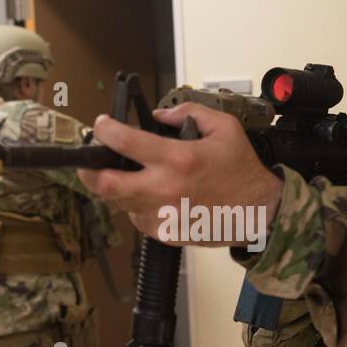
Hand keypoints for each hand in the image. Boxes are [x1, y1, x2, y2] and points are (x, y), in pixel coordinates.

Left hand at [78, 103, 283, 248]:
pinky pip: (137, 218)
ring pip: (118, 203)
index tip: (101, 126)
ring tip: (129, 177)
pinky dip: (137, 206)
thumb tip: (158, 116)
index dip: (105, 130)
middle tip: (90, 162)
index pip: (124, 142)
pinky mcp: (164, 233)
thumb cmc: (241, 170)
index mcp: (176, 159)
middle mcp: (163, 188)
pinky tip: (154, 196)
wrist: (258, 212)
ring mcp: (161, 214)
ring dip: (117, 188)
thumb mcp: (224, 128)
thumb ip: (189, 113)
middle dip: (89, 170)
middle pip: (104, 184)